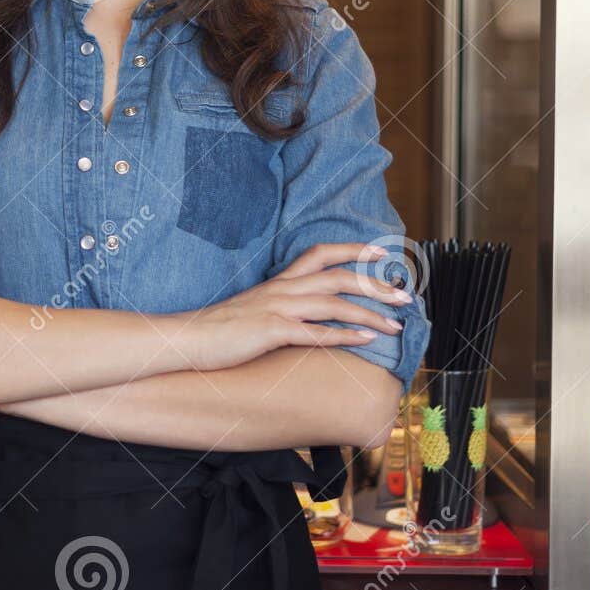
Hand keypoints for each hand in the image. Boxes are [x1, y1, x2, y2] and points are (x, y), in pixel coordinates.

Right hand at [178, 242, 411, 371]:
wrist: (184, 338)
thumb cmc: (217, 330)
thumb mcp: (252, 310)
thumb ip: (278, 307)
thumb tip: (302, 316)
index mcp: (278, 282)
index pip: (320, 253)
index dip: (353, 249)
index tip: (383, 252)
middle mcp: (281, 290)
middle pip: (337, 276)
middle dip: (375, 284)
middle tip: (405, 295)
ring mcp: (276, 309)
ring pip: (332, 303)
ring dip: (369, 313)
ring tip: (396, 324)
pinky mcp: (270, 332)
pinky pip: (314, 332)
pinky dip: (344, 335)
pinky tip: (366, 340)